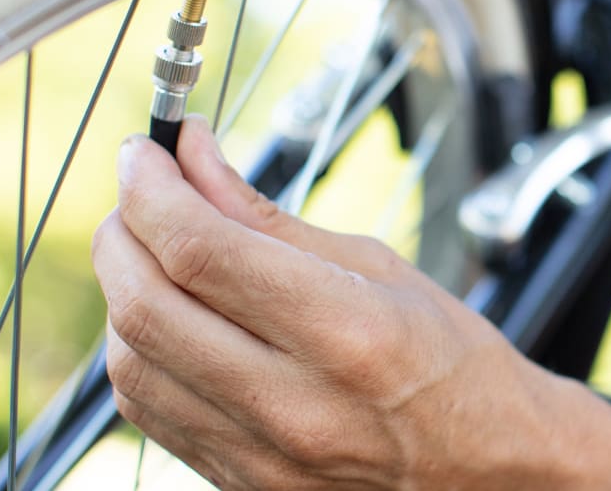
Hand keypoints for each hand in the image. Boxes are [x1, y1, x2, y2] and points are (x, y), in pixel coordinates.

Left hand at [91, 115, 552, 489]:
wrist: (489, 470)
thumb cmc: (451, 362)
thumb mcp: (379, 268)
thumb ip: (268, 219)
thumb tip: (193, 159)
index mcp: (346, 331)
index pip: (200, 250)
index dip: (150, 190)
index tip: (144, 151)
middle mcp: (295, 403)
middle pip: (147, 305)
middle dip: (121, 232)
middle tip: (139, 192)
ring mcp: (262, 455)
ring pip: (130, 362)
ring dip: (122, 291)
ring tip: (154, 251)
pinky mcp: (239, 483)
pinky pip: (148, 410)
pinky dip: (140, 348)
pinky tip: (168, 313)